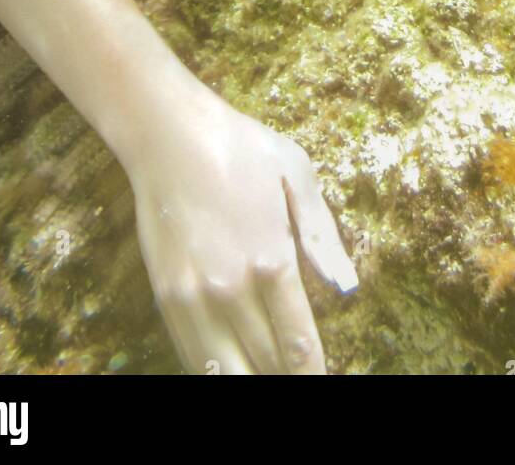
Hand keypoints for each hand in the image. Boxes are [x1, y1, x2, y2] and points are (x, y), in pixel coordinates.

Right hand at [127, 83, 357, 373]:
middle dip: (288, 377)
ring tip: (271, 372)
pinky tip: (236, 363)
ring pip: (226, 372)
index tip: (323, 378)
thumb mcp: (296, 175)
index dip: (312, 372)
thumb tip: (348, 286)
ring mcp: (193, 297)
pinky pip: (193, 354)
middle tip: (301, 374)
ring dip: (252, 378)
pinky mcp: (166, 296)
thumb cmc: (240, 148)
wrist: (169, 135)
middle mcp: (231, 289)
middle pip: (266, 365)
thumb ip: (322, 237)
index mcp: (271, 259)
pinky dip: (217, 369)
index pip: (297, 345)